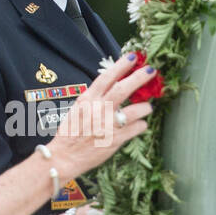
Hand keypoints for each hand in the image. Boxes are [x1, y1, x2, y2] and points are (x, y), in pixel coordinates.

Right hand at [46, 54, 154, 178]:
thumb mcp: (78, 109)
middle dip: (140, 77)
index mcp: (88, 100)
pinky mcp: (117, 139)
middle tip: (151, 71)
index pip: (106, 77)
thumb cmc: (70, 133)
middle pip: (124, 88)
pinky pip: (137, 127)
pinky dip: (141, 124)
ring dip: (145, 107)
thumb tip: (113, 88)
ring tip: (147, 107)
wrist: (64, 156)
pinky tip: (139, 125)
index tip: (132, 58)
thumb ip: (94, 98)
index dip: (121, 65)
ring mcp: (109, 124)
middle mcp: (99, 109)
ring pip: (136, 109)